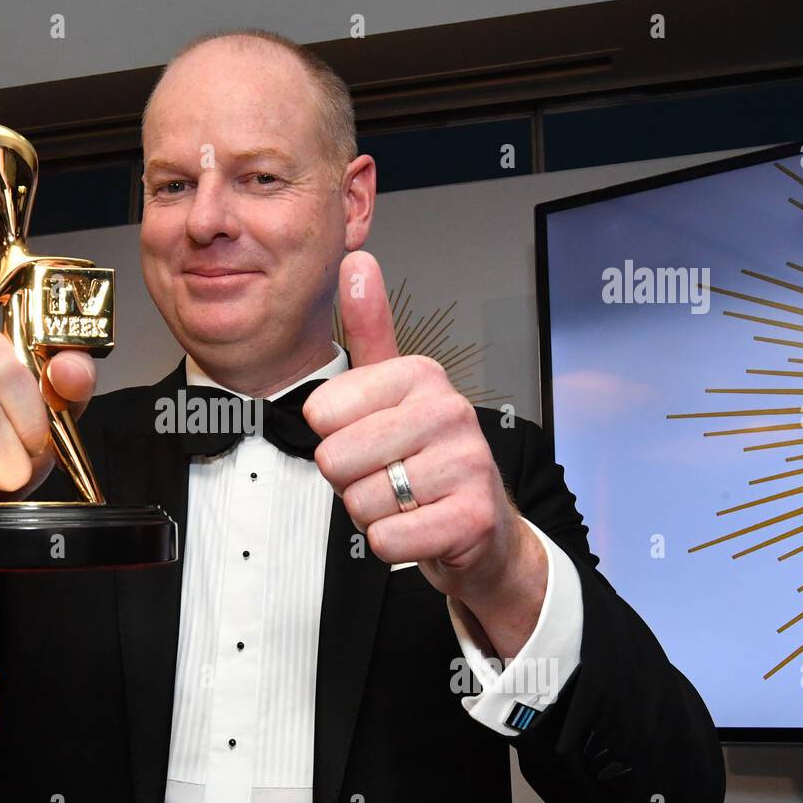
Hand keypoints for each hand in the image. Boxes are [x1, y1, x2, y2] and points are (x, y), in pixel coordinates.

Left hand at [303, 251, 545, 647]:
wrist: (482, 527)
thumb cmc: (426, 457)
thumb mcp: (395, 390)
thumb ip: (371, 330)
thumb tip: (356, 259)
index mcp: (421, 375)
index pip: (320, 414)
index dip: (334, 437)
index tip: (372, 439)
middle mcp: (449, 410)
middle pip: (334, 459)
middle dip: (351, 481)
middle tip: (390, 476)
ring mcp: (466, 463)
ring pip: (358, 502)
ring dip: (373, 512)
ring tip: (408, 499)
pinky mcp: (471, 517)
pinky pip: (386, 538)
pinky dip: (394, 543)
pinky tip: (422, 526)